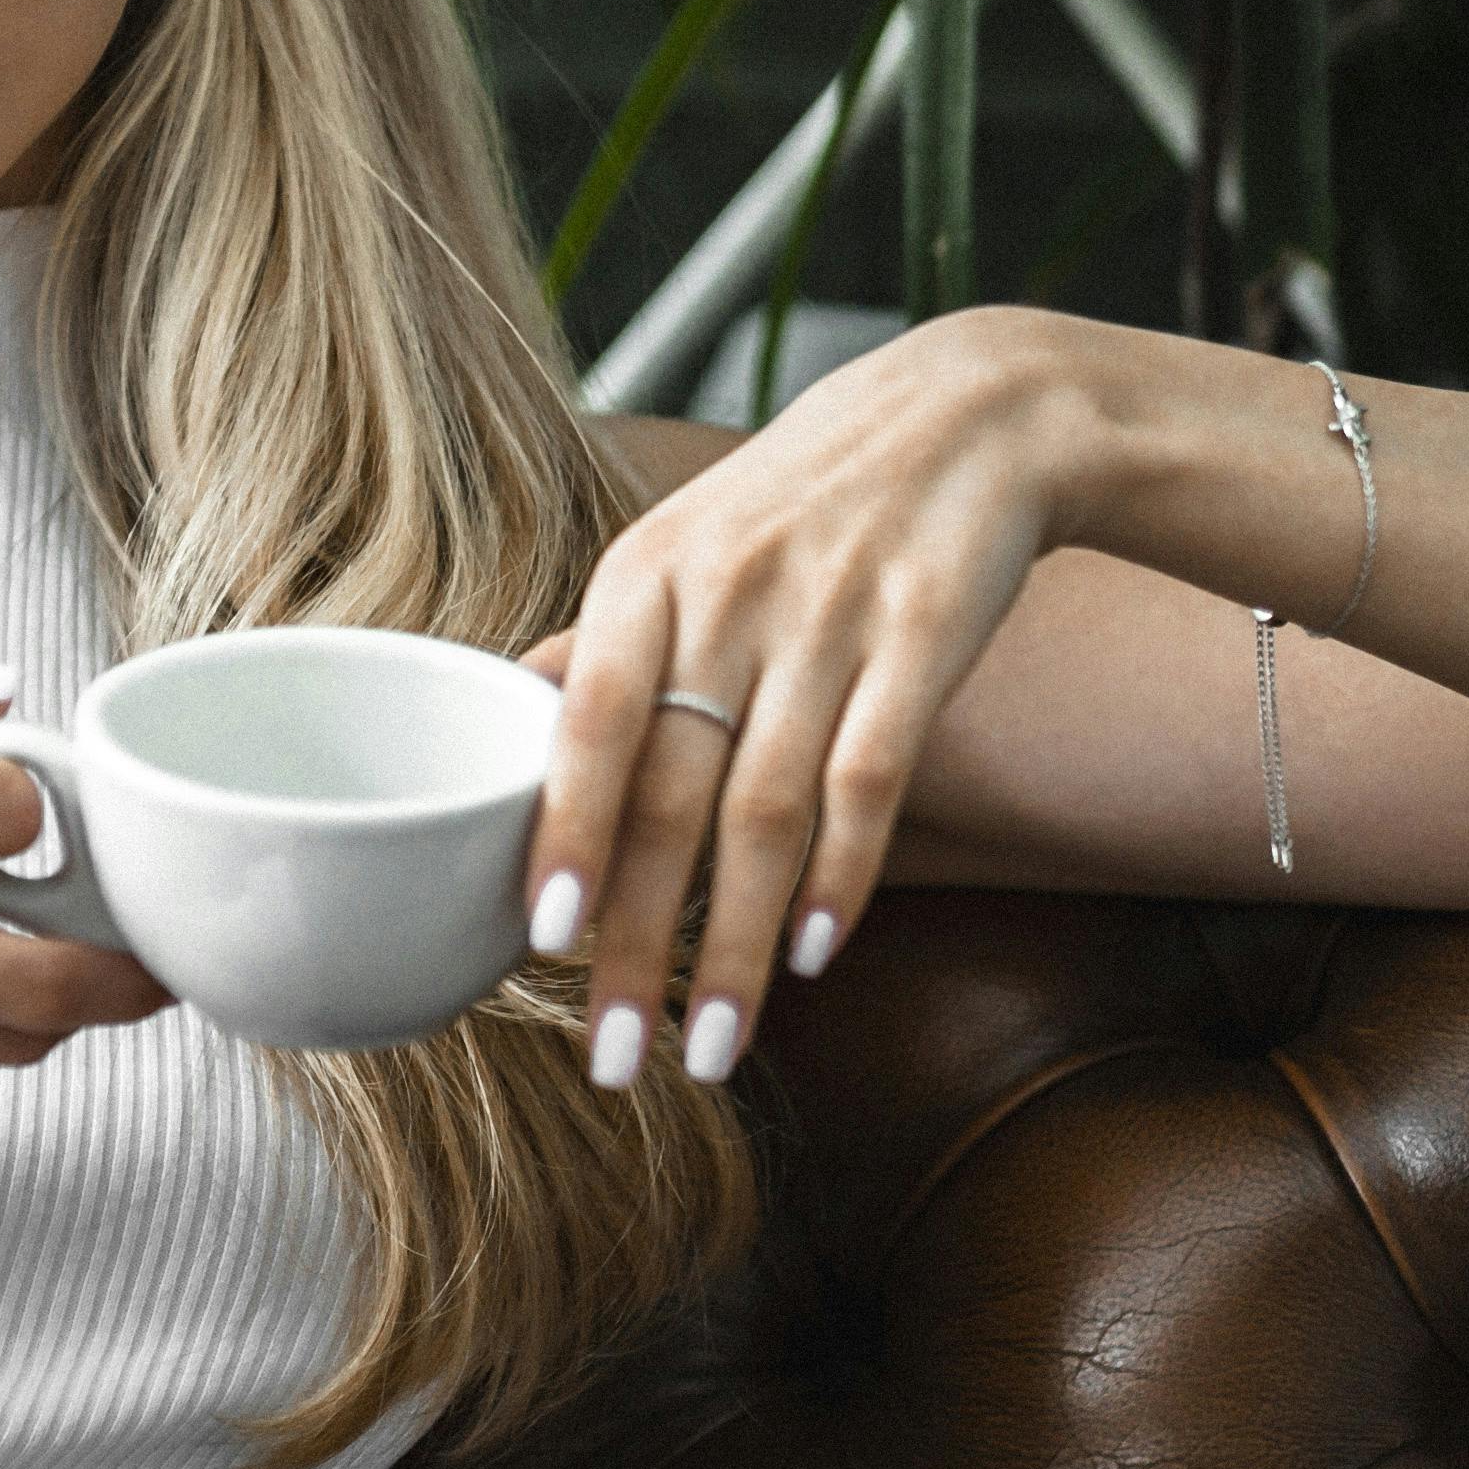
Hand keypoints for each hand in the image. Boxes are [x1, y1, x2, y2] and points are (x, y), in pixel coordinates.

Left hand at [521, 307, 1084, 1088]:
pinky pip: (872, 779)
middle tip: (613, 1055)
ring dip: (740, 946)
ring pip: (769, 812)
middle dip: (637, 938)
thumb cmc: (798, 502)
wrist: (968, 414)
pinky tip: (816, 954)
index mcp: (645, 574)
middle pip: (670, 795)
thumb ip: (601, 650)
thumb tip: (500, 725)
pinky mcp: (924, 639)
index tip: (541, 940)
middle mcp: (728, 596)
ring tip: (712, 1048)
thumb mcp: (680, 547)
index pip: (586, 721)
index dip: (564, 831)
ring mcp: (830, 619)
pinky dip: (843, 875)